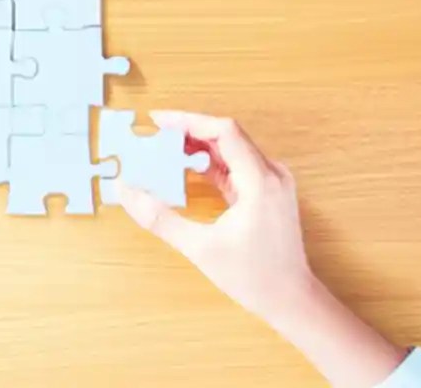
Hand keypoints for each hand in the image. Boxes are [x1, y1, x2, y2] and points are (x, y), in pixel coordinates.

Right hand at [119, 111, 408, 385]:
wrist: (292, 299)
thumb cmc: (255, 277)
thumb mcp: (200, 248)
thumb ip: (160, 218)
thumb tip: (128, 193)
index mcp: (261, 182)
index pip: (224, 131)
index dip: (188, 121)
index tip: (158, 122)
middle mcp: (272, 174)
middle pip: (226, 135)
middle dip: (188, 131)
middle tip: (154, 135)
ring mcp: (272, 182)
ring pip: (231, 148)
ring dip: (198, 145)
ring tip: (165, 149)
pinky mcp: (268, 192)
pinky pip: (236, 164)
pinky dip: (210, 162)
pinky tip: (187, 168)